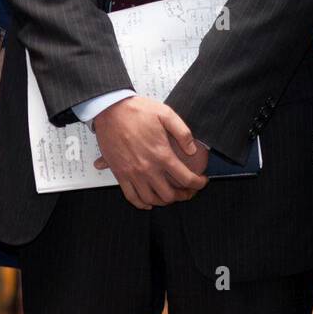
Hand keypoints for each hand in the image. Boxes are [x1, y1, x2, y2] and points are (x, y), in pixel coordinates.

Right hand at [91, 96, 206, 209]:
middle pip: (169, 195)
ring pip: (151, 199)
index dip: (198, 184)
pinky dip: (142, 203)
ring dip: (163, 201)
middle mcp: (148, 168)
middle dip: (183, 195)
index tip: (202, 181)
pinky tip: (149, 201)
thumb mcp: (166, 114)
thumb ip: (183, 133)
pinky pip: (131, 197)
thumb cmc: (137, 110)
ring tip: (170, 195)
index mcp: (161, 154)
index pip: (186, 179)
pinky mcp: (119, 173)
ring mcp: (132, 173)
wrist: (110, 110)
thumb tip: (192, 150)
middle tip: (188, 190)